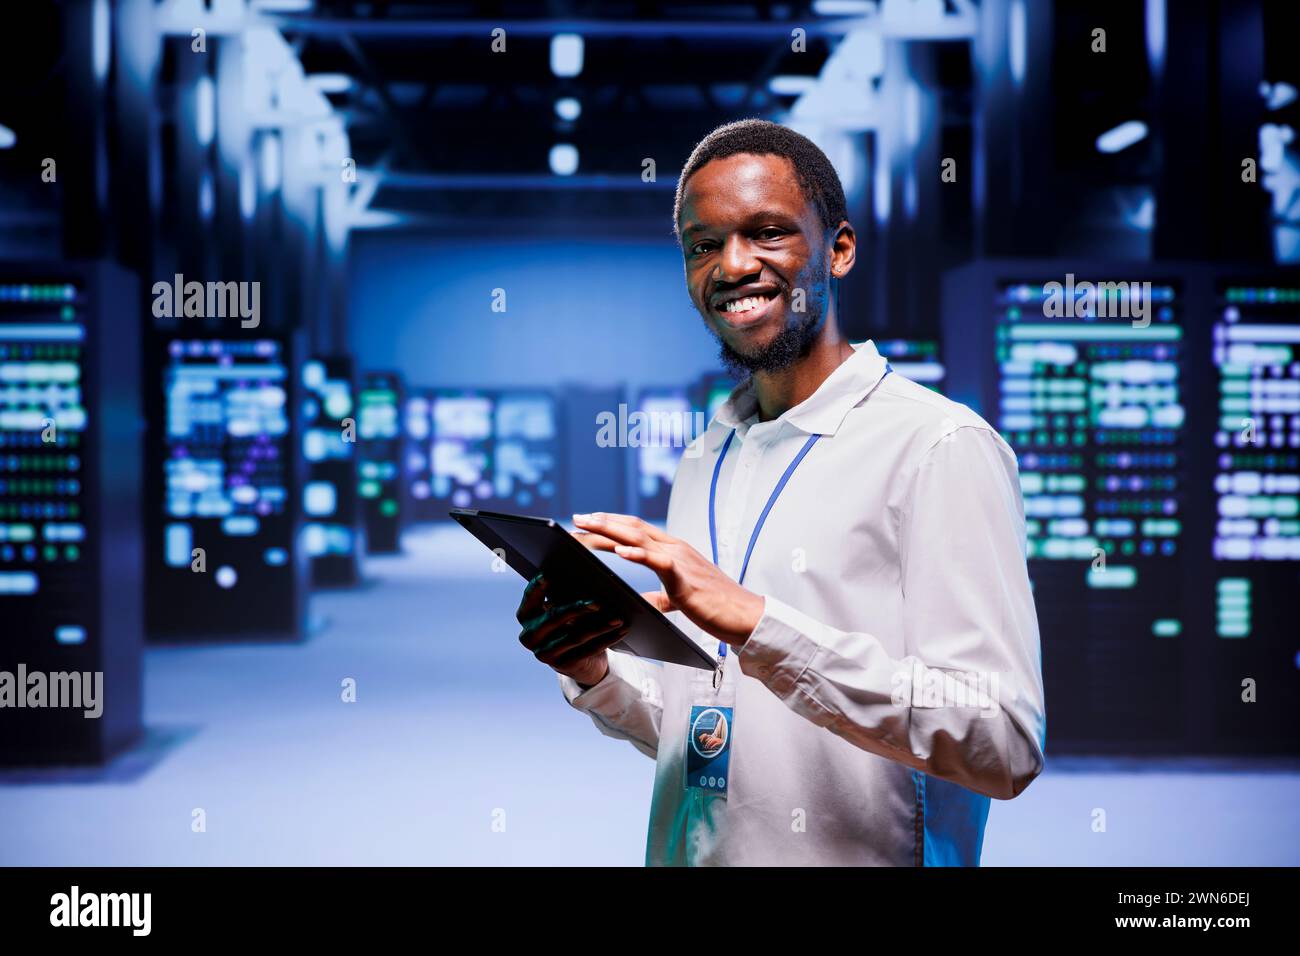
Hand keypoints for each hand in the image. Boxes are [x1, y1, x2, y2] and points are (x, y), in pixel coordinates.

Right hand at [516, 573, 628, 686]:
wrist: (578, 660)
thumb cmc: (570, 624)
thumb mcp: (564, 611)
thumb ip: (565, 598)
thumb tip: (587, 582)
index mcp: (526, 617)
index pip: (530, 599)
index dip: (537, 588)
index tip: (548, 576)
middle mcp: (530, 637)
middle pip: (554, 618)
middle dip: (577, 609)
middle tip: (598, 602)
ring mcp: (545, 654)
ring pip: (575, 636)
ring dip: (600, 626)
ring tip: (618, 617)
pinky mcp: (563, 665)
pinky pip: (588, 650)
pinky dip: (607, 638)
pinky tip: (621, 630)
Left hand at [571, 512, 764, 646]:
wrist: (744, 615)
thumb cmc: (716, 606)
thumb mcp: (679, 598)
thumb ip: (660, 596)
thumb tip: (640, 601)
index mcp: (673, 550)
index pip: (636, 530)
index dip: (610, 524)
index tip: (586, 523)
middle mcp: (675, 548)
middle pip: (632, 528)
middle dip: (601, 522)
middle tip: (576, 519)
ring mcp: (680, 559)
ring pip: (639, 538)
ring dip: (610, 531)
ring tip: (587, 527)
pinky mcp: (684, 576)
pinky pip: (657, 561)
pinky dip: (636, 554)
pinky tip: (619, 552)